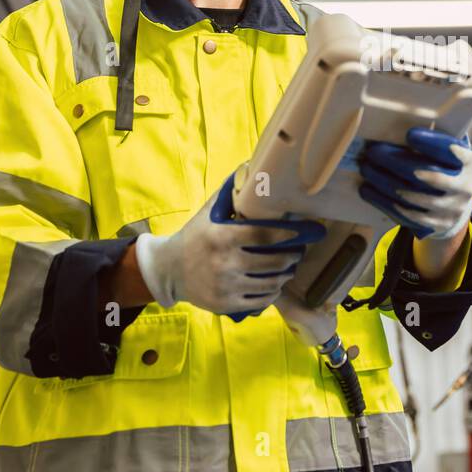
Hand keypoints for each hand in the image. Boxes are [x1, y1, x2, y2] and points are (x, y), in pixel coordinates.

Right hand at [134, 169, 324, 317]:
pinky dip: (272, 294)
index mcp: (222, 237)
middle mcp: (224, 263)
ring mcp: (225, 286)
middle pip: (273, 262)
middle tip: (298, 251)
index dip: (289, 234)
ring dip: (285, 275)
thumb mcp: (208, 213)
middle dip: (292, 256)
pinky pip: (260, 301)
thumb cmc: (195, 236)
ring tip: (289, 268)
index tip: (303, 231)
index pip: (264, 236)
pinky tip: (275, 285)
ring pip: (270, 284)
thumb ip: (230, 194)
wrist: (168, 270)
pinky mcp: (225, 304)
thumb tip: (252, 167)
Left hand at [358, 127, 471, 239]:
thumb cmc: (448, 169)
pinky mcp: (436, 224)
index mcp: (470, 163)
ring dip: (385, 182)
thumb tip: (410, 117)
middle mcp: (464, 187)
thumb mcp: (453, 152)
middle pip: (427, 174)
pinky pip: (407, 214)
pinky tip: (369, 190)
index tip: (409, 134)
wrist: (457, 208)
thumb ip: (440, 138)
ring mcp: (451, 208)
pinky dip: (385, 202)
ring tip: (366, 169)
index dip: (431, 143)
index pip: (452, 152)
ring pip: (414, 196)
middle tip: (373, 152)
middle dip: (396, 162)